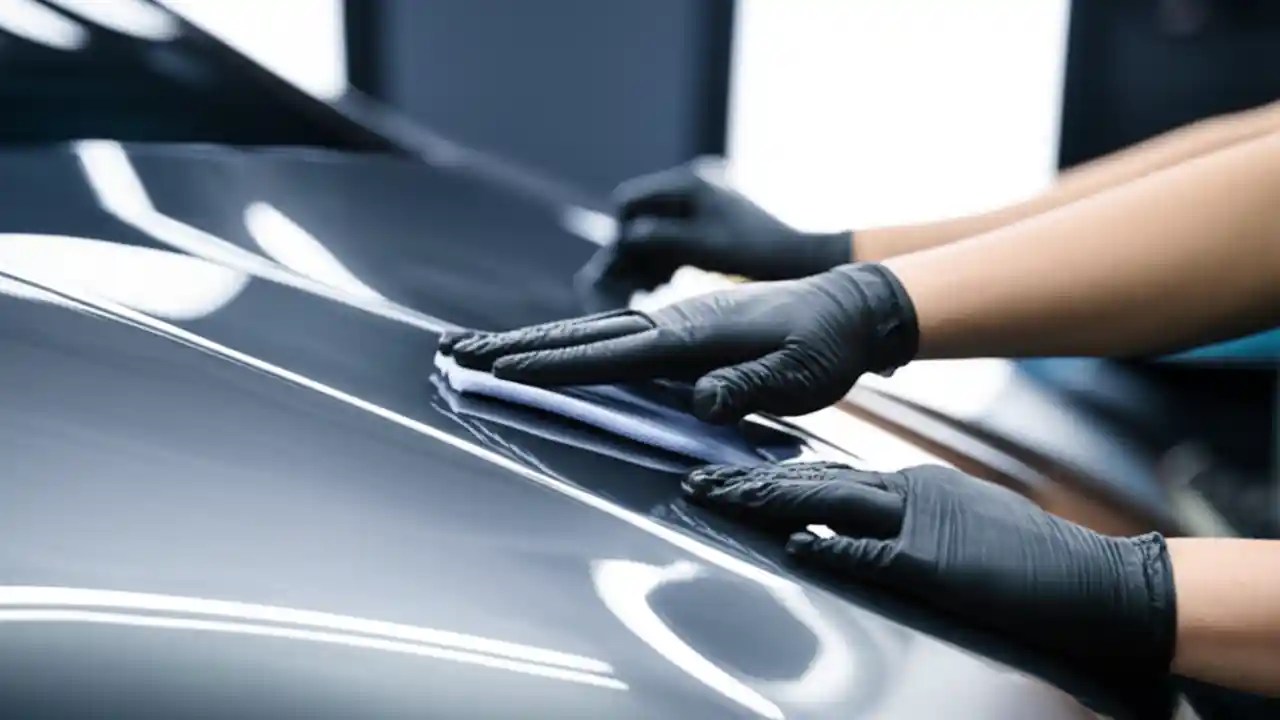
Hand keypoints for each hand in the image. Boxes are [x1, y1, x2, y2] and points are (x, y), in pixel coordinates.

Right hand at [441, 263, 916, 422]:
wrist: (849, 304)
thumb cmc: (826, 346)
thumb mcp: (800, 375)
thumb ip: (749, 387)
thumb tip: (702, 402)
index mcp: (689, 338)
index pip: (606, 357)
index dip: (550, 367)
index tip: (497, 369)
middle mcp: (670, 324)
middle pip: (578, 337)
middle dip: (514, 347)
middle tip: (455, 350)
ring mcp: (672, 320)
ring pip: (588, 333)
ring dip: (531, 341)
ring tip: (481, 347)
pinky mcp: (681, 325)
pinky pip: (612, 335)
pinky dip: (571, 341)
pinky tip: (552, 349)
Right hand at [580, 161, 852, 296]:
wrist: (802, 259)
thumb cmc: (756, 252)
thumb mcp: (701, 246)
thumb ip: (658, 237)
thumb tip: (623, 238)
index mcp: (689, 183)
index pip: (630, 202)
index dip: (620, 236)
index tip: (620, 270)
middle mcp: (693, 185)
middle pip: (641, 218)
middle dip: (632, 253)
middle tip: (628, 288)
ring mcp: (703, 204)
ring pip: (655, 233)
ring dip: (645, 260)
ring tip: (643, 292)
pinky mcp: (711, 224)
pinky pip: (674, 240)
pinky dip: (664, 261)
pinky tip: (661, 286)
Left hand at [683, 462, 1177, 676]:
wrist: (1087, 577)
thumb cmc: (1024, 557)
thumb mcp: (958, 521)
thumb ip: (903, 521)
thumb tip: (845, 531)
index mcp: (913, 487)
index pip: (828, 476)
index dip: (773, 477)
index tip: (729, 475)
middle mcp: (909, 495)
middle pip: (813, 482)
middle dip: (750, 483)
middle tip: (697, 481)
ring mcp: (920, 526)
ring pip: (829, 504)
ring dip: (768, 502)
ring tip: (716, 496)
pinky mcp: (935, 564)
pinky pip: (874, 555)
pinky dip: (834, 550)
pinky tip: (797, 546)